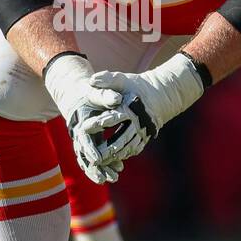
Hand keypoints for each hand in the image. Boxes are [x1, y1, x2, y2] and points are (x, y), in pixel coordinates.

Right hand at [42, 53, 124, 183]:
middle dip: (95, 168)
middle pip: (85, 155)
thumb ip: (105, 94)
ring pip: (90, 160)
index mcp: (80, 124)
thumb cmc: (89, 91)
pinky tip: (118, 169)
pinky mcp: (91, 142)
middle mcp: (80, 135)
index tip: (98, 160)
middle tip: (104, 179)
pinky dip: (106, 164)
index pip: (83, 140)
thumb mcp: (96, 90)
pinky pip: (97, 157)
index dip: (90, 150)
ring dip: (100, 170)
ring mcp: (85, 140)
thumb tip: (117, 99)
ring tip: (113, 178)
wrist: (81, 93)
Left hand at [81, 53, 205, 166]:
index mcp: (130, 107)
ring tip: (97, 161)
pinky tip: (109, 160)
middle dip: (105, 149)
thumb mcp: (121, 79)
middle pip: (121, 139)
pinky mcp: (145, 138)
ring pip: (127, 148)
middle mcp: (139, 122)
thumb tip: (93, 80)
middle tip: (90, 155)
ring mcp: (143, 132)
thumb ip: (107, 79)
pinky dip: (122, 156)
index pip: (111, 117)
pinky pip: (133, 150)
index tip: (82, 128)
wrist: (158, 96)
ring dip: (113, 156)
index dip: (97, 123)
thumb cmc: (134, 87)